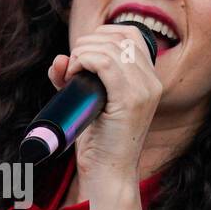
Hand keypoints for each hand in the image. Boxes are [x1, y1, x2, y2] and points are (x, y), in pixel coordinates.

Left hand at [48, 23, 160, 190]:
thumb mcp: (88, 103)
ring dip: (82, 52)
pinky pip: (105, 63)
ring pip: (110, 47)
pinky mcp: (130, 101)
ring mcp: (144, 91)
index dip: (101, 35)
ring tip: (70, 74)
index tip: (81, 56)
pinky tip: (73, 75)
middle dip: (88, 43)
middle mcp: (152, 82)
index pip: (132, 34)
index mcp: (149, 80)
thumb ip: (74, 79)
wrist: (108, 175)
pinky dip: (83, 61)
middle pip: (120, 36)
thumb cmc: (98, 143)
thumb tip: (58, 60)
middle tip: (72, 67)